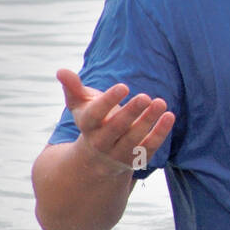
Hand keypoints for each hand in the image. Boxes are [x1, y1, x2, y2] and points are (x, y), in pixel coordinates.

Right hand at [57, 69, 174, 175]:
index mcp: (88, 127)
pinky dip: (160, 133)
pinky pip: (149, 147)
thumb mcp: (80, 105)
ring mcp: (119, 153)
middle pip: (116, 128)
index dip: (108, 101)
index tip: (123, 86)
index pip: (95, 115)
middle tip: (145, 96)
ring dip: (148, 121)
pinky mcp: (136, 159)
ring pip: (134, 139)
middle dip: (130, 112)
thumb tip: (61, 70)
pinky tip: (169, 116)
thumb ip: (73, 88)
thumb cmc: (92, 122)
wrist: (97, 158)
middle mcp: (101, 142)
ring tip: (160, 102)